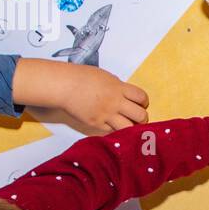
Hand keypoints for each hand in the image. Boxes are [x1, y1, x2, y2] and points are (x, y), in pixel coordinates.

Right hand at [12, 59, 149, 132]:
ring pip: (129, 128)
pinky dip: (114, 130)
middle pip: (141, 115)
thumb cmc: (82, 77)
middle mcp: (115, 102)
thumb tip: (127, 97)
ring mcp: (106, 115)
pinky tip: (112, 125)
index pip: (142, 97)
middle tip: (138, 118)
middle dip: (142, 118)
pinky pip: (112, 131)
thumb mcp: (106, 78)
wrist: (64, 85)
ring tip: (128, 126)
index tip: (141, 103)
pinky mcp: (96, 124)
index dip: (144, 102)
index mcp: (118, 88)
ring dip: (131, 128)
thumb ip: (118, 88)